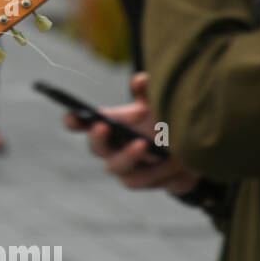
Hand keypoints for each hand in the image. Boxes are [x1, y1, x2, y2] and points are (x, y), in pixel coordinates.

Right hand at [62, 72, 199, 194]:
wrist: (187, 156)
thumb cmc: (164, 126)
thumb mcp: (158, 106)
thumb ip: (149, 93)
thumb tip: (143, 79)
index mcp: (109, 124)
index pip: (82, 123)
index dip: (73, 120)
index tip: (72, 115)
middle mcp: (109, 147)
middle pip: (95, 146)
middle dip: (97, 137)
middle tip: (103, 126)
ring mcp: (121, 166)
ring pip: (115, 166)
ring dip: (128, 155)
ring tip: (144, 144)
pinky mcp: (136, 181)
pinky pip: (140, 179)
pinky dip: (157, 169)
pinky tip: (174, 161)